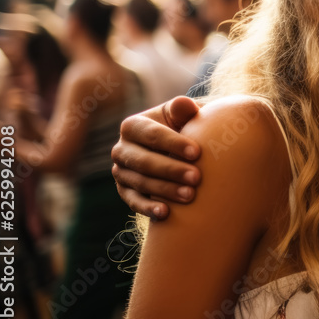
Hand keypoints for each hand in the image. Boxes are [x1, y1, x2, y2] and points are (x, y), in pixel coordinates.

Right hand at [111, 96, 202, 219]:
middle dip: (171, 170)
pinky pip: (134, 201)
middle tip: (197, 178)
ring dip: (165, 190)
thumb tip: (185, 105)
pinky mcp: (126, 191)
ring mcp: (121, 172)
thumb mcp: (183, 115)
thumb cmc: (184, 128)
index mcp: (133, 126)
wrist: (180, 152)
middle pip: (144, 161)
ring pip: (140, 182)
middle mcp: (121, 149)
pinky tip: (165, 213)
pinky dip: (148, 208)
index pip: (152, 135)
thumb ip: (182, 109)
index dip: (174, 143)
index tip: (197, 152)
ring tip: (190, 195)